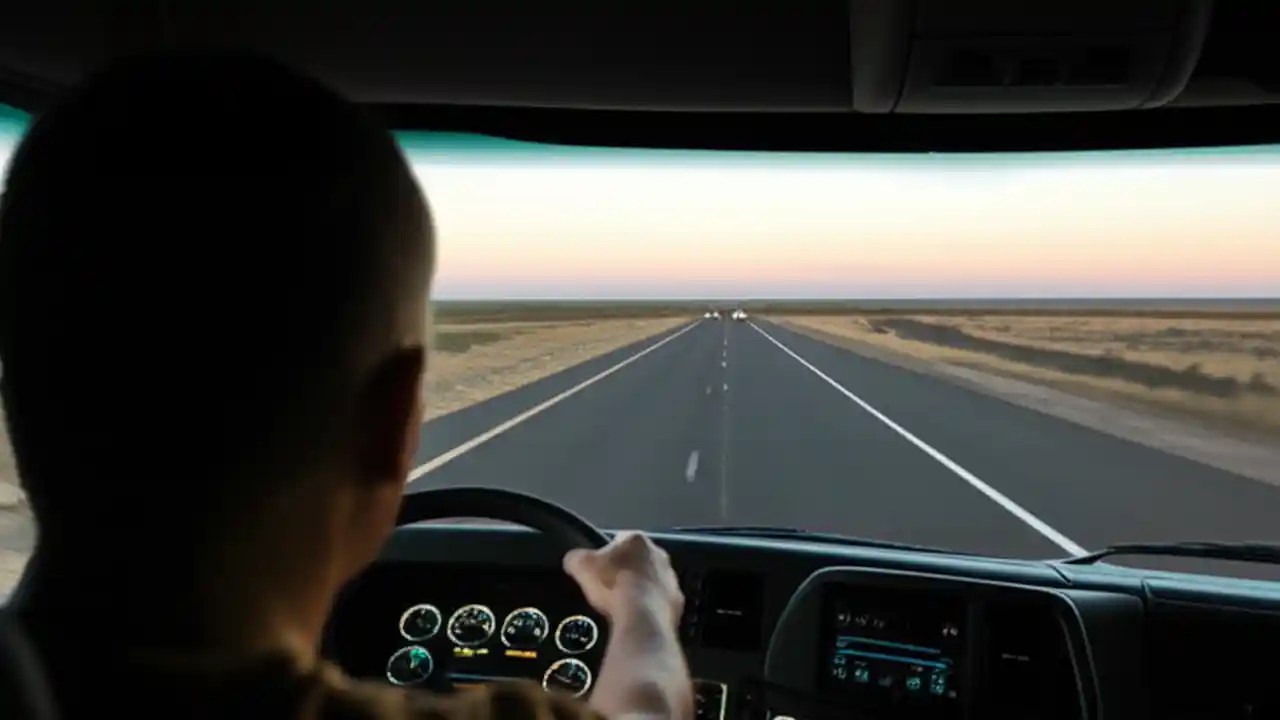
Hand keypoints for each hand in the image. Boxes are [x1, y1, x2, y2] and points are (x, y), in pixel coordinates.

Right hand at [564, 532, 691, 719]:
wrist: (641, 618)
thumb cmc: (613, 585)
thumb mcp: (581, 566)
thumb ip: (575, 557)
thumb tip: (573, 560)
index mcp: (637, 539)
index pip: (618, 540)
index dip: (605, 554)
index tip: (598, 569)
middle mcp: (659, 555)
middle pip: (637, 560)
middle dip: (625, 571)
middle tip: (609, 587)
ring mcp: (671, 579)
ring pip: (650, 581)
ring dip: (639, 589)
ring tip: (621, 605)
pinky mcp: (676, 602)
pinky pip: (658, 602)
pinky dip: (648, 608)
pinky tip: (636, 617)